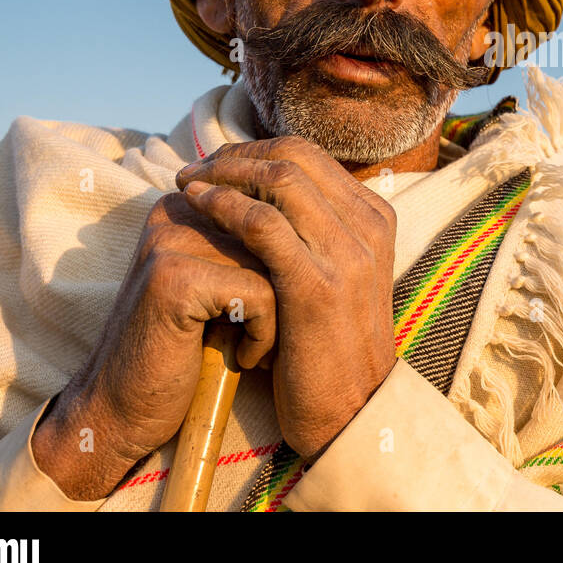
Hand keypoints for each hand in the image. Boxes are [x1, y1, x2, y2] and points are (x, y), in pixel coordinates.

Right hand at [32, 193, 276, 500]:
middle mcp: (177, 211)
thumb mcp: (226, 289)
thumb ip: (255, 246)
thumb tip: (320, 219)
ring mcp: (171, 240)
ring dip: (279, 316)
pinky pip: (262, 293)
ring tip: (253, 346)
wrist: (125, 412)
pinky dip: (265, 334)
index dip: (285, 264)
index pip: (274, 208)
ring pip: (276, 261)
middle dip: (286, 289)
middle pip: (277, 232)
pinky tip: (241, 358)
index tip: (265, 310)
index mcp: (190, 205)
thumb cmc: (187, 353)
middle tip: (267, 335)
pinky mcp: (174, 276)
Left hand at [175, 135, 397, 461]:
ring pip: (281, 179)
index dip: (258, 150)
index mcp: (374, 220)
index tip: (218, 163)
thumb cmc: (332, 346)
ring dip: (225, 172)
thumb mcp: (341, 277)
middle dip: (237, 154)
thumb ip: (320, 234)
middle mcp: (367, 228)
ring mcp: (346, 255)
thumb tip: (271, 196)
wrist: (351, 411)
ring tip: (188, 182)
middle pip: (296, 157)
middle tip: (196, 167)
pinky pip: (263, 223)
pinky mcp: (315, 285)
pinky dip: (224, 204)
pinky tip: (197, 206)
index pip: (312, 156)